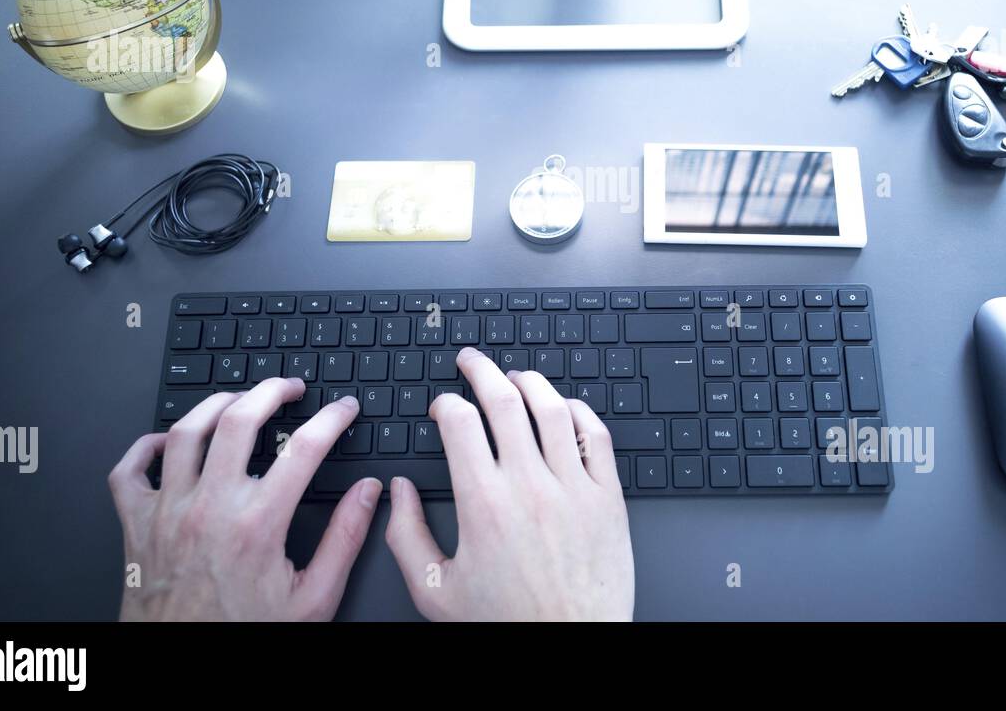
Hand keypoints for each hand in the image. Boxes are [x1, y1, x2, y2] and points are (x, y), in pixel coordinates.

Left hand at [109, 377, 379, 620]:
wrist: (181, 670)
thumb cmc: (242, 635)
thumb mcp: (313, 599)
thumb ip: (345, 540)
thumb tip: (369, 494)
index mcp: (257, 525)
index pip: (304, 447)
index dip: (331, 418)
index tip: (343, 409)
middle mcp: (209, 509)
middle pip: (238, 419)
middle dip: (270, 390)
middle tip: (289, 388)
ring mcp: (167, 514)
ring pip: (185, 431)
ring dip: (215, 405)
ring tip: (238, 399)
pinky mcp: (135, 527)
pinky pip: (128, 470)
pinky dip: (145, 446)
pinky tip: (167, 441)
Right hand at [385, 347, 633, 620]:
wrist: (571, 646)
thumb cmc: (508, 625)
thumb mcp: (435, 590)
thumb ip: (406, 536)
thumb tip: (397, 493)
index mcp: (483, 504)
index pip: (460, 423)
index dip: (446, 403)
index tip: (443, 405)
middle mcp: (529, 486)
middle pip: (505, 402)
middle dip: (483, 371)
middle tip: (472, 361)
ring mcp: (573, 488)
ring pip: (553, 410)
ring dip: (531, 383)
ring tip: (516, 376)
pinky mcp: (608, 499)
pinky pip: (597, 438)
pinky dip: (580, 412)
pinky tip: (566, 408)